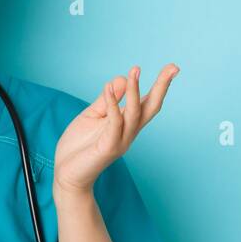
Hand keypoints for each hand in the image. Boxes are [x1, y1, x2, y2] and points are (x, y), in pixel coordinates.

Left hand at [53, 63, 178, 196]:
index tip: (173, 68)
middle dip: (162, 87)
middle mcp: (129, 132)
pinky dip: (112, 104)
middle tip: (173, 67)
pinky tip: (108, 88)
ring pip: (134, 113)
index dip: (160, 86)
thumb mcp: (93, 116)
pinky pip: (114, 122)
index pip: (147, 102)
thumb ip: (107, 99)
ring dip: (134, 91)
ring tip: (135, 70)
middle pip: (151, 108)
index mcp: (127, 124)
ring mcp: (120, 140)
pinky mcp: (108, 147)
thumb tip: (123, 78)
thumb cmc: (79, 146)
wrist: (67, 174)